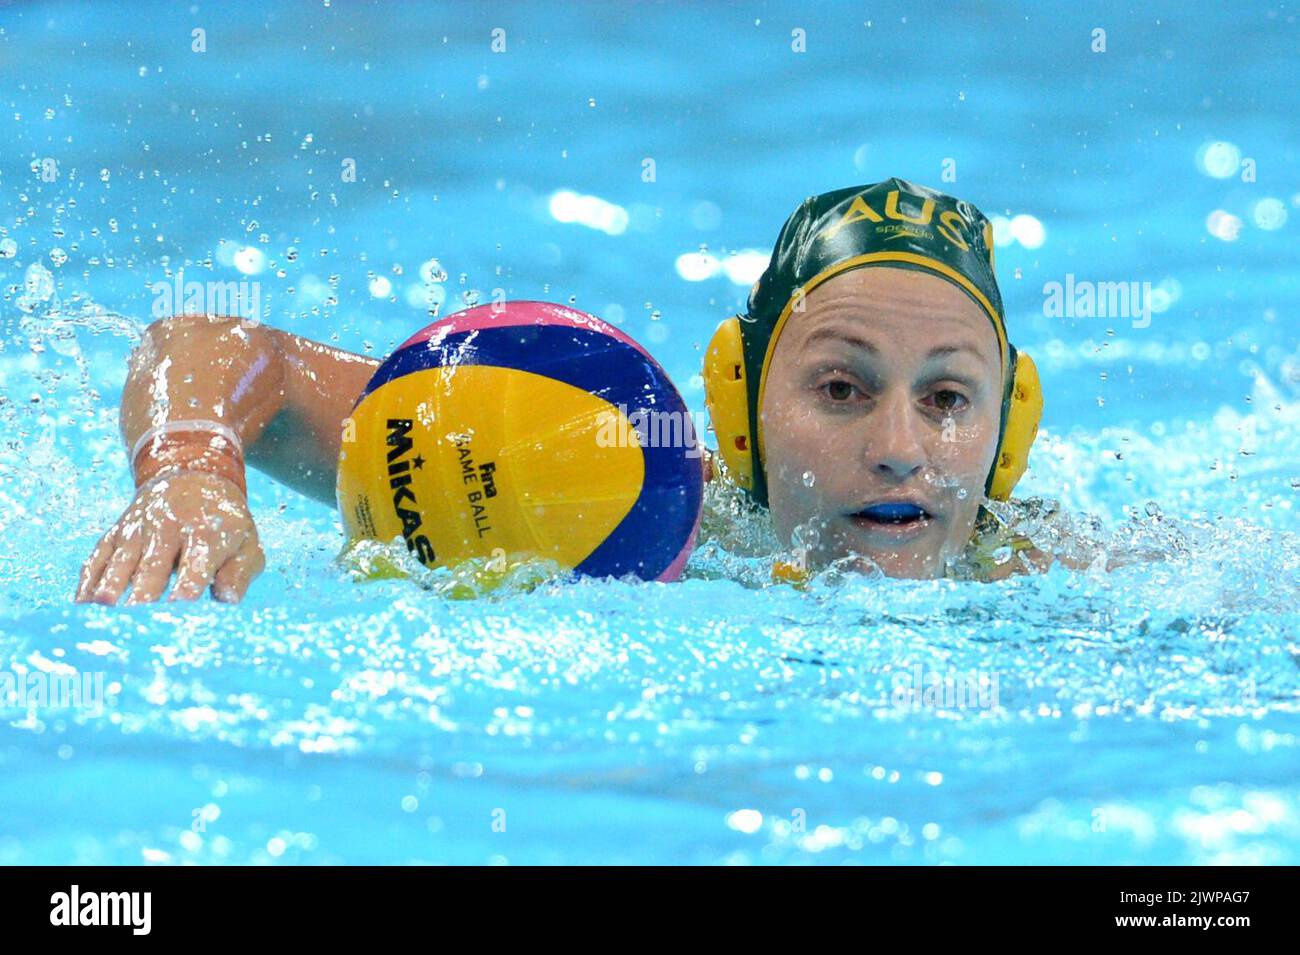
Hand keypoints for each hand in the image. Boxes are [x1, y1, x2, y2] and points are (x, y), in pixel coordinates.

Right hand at [75, 471, 264, 604]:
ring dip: (110, 585)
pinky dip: (89, 577)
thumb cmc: (226, 523)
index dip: (185, 590)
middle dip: (143, 594)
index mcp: (206, 533)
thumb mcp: (247, 543)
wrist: (195, 475)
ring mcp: (140, 528)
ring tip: (101, 610)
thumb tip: (227, 600)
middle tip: (133, 623)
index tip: (177, 614)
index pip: (195, 566)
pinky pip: (100, 554)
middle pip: (153, 565)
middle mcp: (169, 527)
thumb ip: (240, 573)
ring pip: (122, 560)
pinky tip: (82, 603)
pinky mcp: (118, 531)